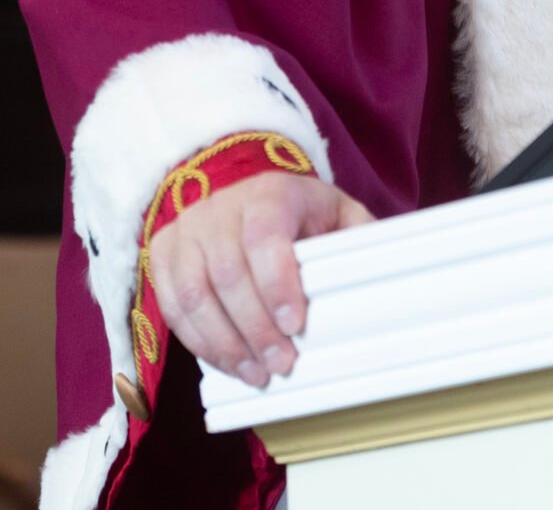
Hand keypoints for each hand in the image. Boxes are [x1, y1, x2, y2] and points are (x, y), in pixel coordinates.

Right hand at [149, 172, 372, 386]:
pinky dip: (198, 341)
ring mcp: (186, 230)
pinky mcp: (162, 254)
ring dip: (225, 343)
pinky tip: (226, 362)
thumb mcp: (333, 208)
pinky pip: (172, 306)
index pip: (265, 236)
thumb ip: (357, 235)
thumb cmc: (295, 207)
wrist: (239, 184)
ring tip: (255, 374)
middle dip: (256, 328)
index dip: (277, 283)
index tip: (296, 324)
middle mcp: (220, 207)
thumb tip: (383, 268)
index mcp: (268, 193)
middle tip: (281, 364)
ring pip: (194, 295)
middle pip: (228, 274)